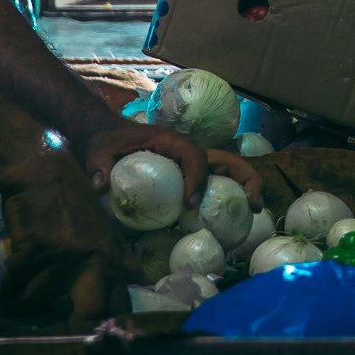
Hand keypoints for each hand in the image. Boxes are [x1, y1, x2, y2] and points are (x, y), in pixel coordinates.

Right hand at [0, 149, 128, 326]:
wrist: (42, 171)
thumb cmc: (73, 202)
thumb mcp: (106, 230)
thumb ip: (121, 258)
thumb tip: (139, 282)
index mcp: (112, 260)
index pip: (119, 305)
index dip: (107, 325)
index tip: (94, 338)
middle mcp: (94, 261)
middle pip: (89, 314)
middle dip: (70, 327)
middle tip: (52, 330)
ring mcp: (65, 257)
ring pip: (36, 302)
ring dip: (20, 302)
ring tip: (15, 293)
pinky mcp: (35, 250)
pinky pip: (12, 285)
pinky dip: (3, 287)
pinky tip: (2, 281)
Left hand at [82, 123, 263, 209]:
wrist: (106, 136)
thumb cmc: (107, 142)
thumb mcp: (98, 152)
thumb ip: (99, 167)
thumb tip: (100, 187)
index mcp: (172, 142)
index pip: (195, 156)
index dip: (198, 177)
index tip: (190, 202)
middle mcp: (187, 151)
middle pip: (227, 159)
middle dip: (246, 178)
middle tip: (255, 204)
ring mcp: (190, 162)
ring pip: (227, 169)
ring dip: (245, 185)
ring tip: (255, 209)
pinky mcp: (187, 174)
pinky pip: (213, 181)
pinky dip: (228, 194)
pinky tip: (228, 218)